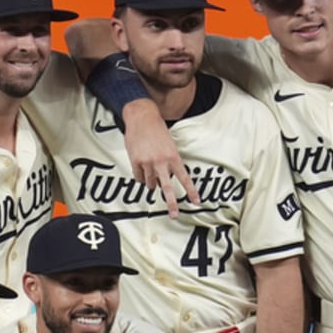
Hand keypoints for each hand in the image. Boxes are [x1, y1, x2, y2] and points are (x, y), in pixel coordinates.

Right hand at [123, 100, 196, 217]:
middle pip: (167, 188)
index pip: (184, 178)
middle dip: (171, 203)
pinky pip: (139, 178)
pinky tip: (141, 167)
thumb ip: (170, 162)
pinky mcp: (136, 162)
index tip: (196, 202)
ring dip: (151, 182)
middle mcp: (161, 162)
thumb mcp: (169, 145)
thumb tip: (166, 179)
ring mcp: (148, 163)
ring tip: (151, 170)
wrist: (142, 117)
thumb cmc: (157, 130)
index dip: (191, 191)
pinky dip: (141, 176)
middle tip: (174, 215)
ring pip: (150, 184)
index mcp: (173, 157)